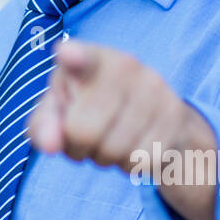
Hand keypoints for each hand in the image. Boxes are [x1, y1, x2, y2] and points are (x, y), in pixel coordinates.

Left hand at [27, 38, 202, 171]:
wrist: (153, 112)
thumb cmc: (90, 107)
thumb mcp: (59, 110)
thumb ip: (43, 125)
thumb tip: (49, 146)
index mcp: (91, 58)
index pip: (83, 58)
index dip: (74, 57)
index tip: (67, 54)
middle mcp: (126, 67)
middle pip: (83, 131)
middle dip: (76, 146)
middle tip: (82, 137)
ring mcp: (155, 91)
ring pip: (112, 151)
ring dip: (103, 157)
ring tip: (110, 138)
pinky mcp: (175, 119)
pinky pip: (138, 163)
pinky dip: (128, 165)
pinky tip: (133, 145)